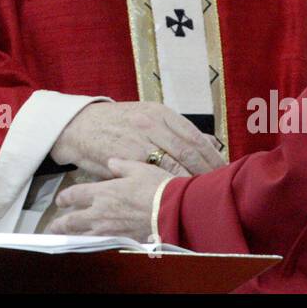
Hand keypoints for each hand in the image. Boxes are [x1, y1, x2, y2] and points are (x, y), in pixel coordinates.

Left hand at [44, 158, 171, 240]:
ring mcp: (109, 229)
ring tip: (65, 238)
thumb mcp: (138, 168)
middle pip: (73, 221)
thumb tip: (111, 162)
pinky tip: (89, 244)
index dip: (65, 198)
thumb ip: (121, 165)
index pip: (75, 195)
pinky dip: (91, 244)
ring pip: (83, 235)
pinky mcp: (120, 240)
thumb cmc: (156, 187)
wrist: (172, 210)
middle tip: (52, 227)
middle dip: (60, 224)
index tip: (60, 200)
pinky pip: (99, 244)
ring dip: (72, 236)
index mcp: (102, 192)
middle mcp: (101, 212)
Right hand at [50, 101, 225, 178]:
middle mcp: (153, 123)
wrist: (80, 126)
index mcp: (161, 113)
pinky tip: (179, 195)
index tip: (226, 171)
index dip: (214, 156)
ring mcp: (140, 139)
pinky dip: (170, 184)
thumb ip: (177, 130)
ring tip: (206, 194)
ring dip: (192, 179)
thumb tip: (211, 141)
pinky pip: (154, 173)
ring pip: (175, 162)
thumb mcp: (148, 117)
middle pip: (190, 150)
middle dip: (209, 170)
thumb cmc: (117, 124)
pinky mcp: (127, 156)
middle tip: (222, 186)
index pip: (195, 136)